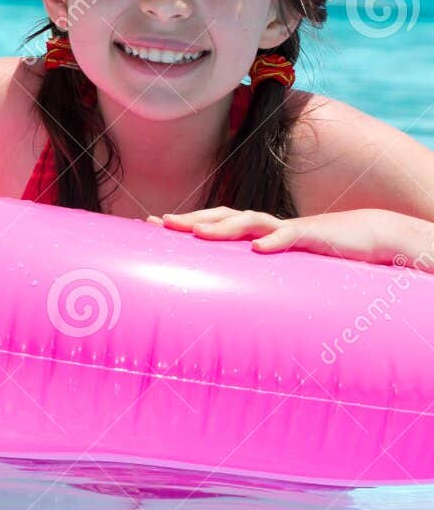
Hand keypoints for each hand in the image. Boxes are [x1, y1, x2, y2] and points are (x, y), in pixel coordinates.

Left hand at [152, 206, 423, 265]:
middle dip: (191, 219)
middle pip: (220, 216)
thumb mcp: (274, 263)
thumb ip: (249, 271)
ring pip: (248, 221)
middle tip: (162, 224)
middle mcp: (263, 225)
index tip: (148, 224)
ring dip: (222, 227)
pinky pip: (290, 235)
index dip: (182, 221)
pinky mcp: (310, 235)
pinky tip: (258, 250)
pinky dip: (274, 241)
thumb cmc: (311, 252)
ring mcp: (284, 227)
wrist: (361, 236)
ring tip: (198, 234)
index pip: (209, 221)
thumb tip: (218, 293)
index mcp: (251, 230)